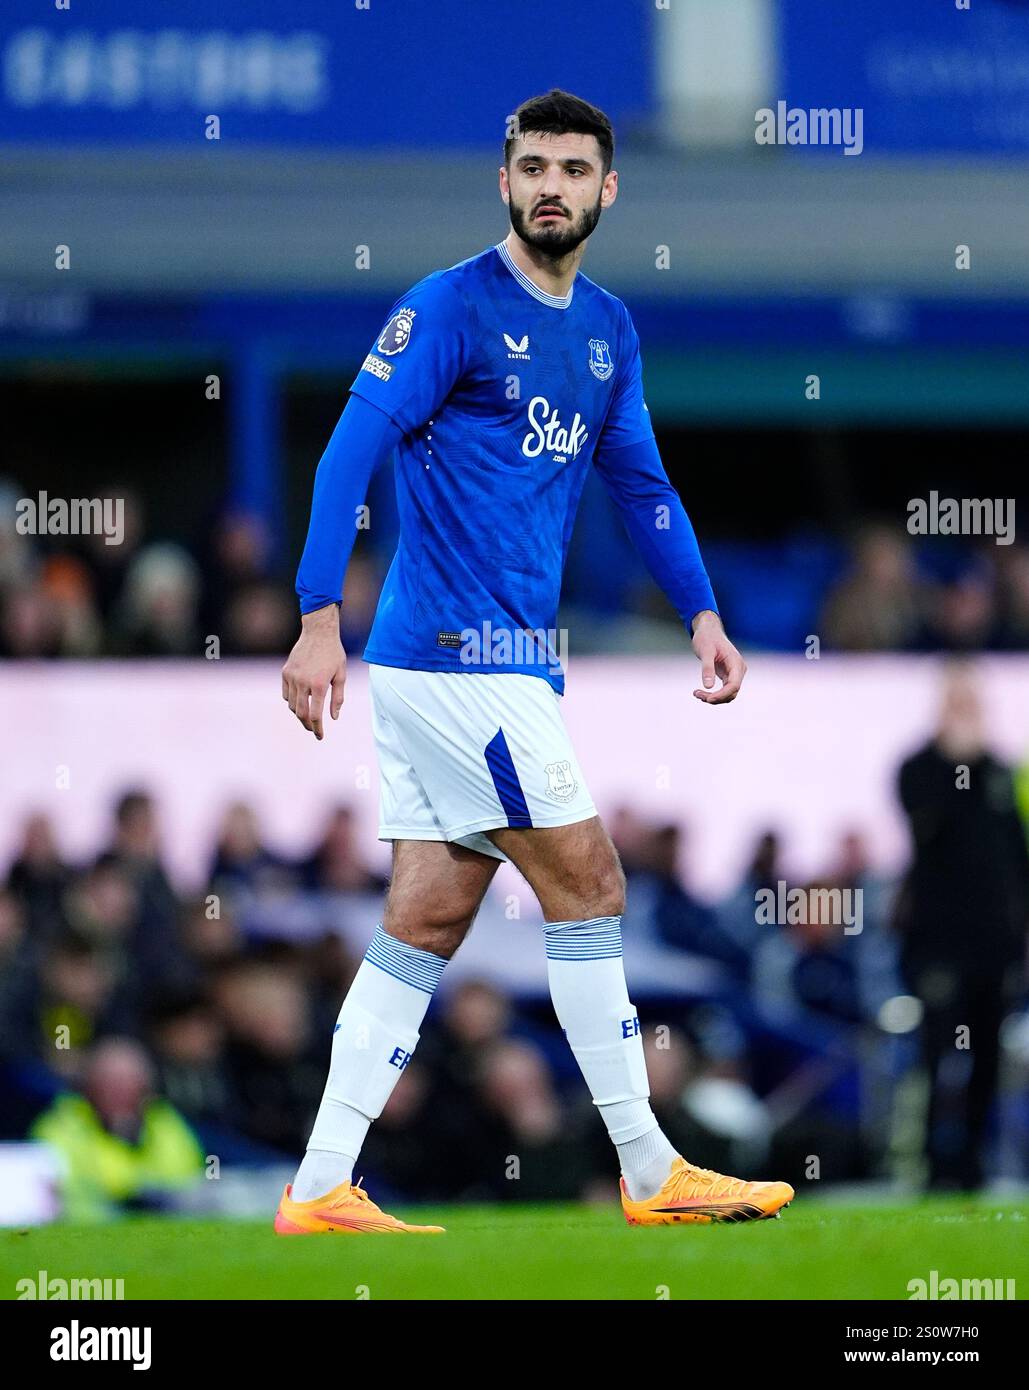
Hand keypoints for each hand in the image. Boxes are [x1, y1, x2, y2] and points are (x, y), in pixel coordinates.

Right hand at [282, 605, 346, 739]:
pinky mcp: (285, 672)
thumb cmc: (333, 654)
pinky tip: (300, 701)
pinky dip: (291, 701)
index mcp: (319, 685)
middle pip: (301, 713)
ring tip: (308, 715)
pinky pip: (286, 694)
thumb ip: (338, 698)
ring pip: (291, 705)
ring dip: (299, 713)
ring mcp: (292, 677)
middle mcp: (303, 682)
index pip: (315, 715)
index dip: (317, 729)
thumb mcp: (341, 676)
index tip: (320, 736)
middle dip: (307, 725)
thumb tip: (334, 718)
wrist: (318, 632)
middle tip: (313, 730)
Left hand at [690, 610, 746, 704]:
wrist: (709, 630)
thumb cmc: (708, 637)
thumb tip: (708, 686)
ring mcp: (734, 673)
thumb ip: (707, 668)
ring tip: (697, 693)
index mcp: (736, 663)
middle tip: (697, 694)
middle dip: (716, 698)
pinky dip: (713, 694)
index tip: (708, 698)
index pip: (734, 685)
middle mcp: (738, 670)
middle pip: (732, 692)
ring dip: (714, 698)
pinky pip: (724, 690)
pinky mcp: (728, 676)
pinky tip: (700, 692)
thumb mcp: (705, 651)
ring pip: (728, 694)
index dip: (722, 695)